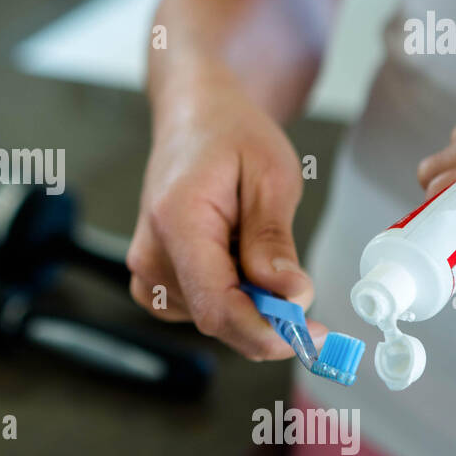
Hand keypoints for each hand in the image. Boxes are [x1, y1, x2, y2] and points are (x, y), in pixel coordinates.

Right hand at [127, 62, 324, 360]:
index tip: (310, 334)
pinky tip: (234, 256)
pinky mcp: (152, 280)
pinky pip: (201, 310)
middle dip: (267, 317)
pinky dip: (231, 296)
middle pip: (216, 319)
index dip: (267, 332)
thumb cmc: (230, 136)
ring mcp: (146, 270)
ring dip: (249, 301)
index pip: (217, 306)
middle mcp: (151, 254)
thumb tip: (292, 296)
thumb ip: (274, 241)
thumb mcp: (271, 176)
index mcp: (177, 223)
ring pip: (213, 318)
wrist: (194, 121)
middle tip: (301, 288)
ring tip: (252, 243)